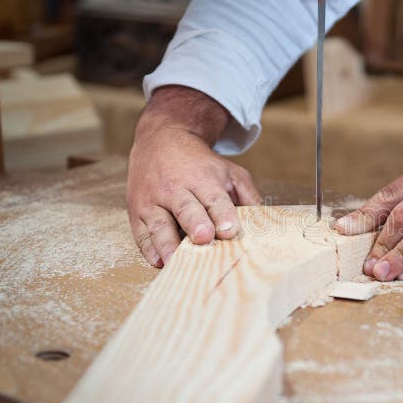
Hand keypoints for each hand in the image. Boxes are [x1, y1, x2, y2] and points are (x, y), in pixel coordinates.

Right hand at [127, 86, 261, 266]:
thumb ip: (248, 196)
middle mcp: (176, 189)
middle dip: (196, 224)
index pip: (214, 199)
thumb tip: (265, 223)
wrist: (161, 140)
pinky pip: (141, 233)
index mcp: (202, 179)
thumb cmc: (201, 165)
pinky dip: (148, 248)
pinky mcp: (137, 212)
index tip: (230, 231)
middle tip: (204, 238)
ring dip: (167, 243)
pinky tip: (157, 261)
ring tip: (175, 261)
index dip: (223, 214)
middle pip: (187, 209)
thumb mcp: (230, 172)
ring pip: (160, 224)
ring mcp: (154, 201)